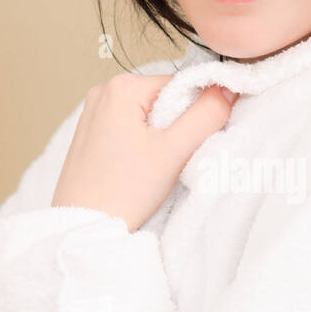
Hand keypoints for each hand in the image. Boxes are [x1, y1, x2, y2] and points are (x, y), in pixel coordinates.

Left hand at [51, 73, 237, 232]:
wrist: (82, 225)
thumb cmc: (122, 191)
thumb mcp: (174, 152)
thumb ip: (206, 115)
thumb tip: (228, 87)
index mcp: (121, 87)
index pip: (180, 86)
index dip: (195, 114)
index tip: (190, 144)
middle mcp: (103, 92)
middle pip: (163, 100)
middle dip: (176, 128)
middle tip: (169, 160)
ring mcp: (93, 113)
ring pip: (148, 117)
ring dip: (160, 139)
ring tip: (151, 168)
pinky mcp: (91, 134)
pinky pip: (129, 129)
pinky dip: (142, 146)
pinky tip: (137, 170)